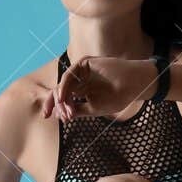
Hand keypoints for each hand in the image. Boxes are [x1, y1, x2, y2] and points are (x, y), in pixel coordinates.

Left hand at [33, 56, 154, 120]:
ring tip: (64, 111)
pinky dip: (64, 87)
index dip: (56, 108)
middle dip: (53, 103)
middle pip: (60, 91)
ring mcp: (81, 72)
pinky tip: (63, 98)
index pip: (64, 98)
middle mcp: (80, 81)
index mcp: (82, 91)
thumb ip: (76, 110)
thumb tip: (59, 115)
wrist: (132, 85)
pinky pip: (68, 75)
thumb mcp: (93, 109)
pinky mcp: (84, 64)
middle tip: (49, 115)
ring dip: (60, 98)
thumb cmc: (117, 97)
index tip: (50, 118)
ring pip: (63, 84)